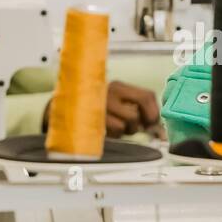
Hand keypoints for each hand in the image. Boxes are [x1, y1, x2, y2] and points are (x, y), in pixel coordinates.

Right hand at [43, 82, 164, 137]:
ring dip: (126, 130)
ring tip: (116, 127)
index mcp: (119, 87)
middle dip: (140, 124)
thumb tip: (159, 131)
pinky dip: (115, 135)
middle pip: (138, 109)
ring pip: (128, 122)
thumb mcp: (117, 105)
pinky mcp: (93, 118)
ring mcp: (101, 105)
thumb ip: (137, 112)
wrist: (62, 110)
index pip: (147, 95)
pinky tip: (106, 131)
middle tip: (133, 127)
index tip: (152, 123)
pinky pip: (115, 131)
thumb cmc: (96, 110)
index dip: (153, 112)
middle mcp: (110, 91)